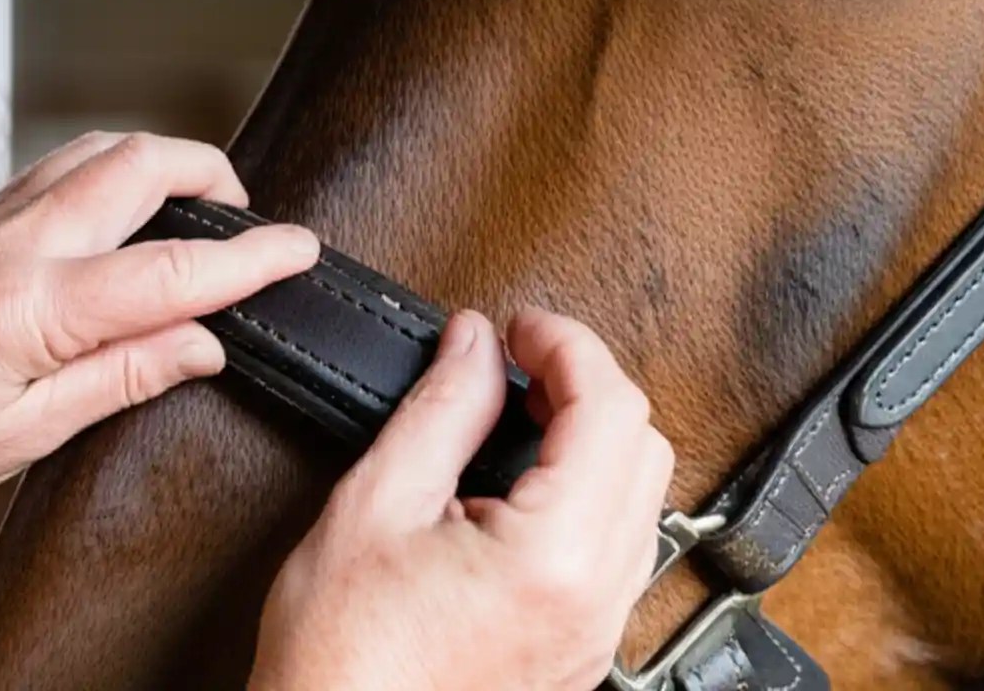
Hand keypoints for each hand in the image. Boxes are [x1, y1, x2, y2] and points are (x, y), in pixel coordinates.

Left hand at [0, 132, 319, 524]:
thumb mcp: (26, 434)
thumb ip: (124, 377)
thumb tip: (208, 344)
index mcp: (30, 310)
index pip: (170, 271)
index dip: (250, 260)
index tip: (302, 252)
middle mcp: (15, 244)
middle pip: (139, 166)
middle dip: (216, 181)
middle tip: (252, 233)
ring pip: (105, 150)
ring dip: (170, 168)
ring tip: (204, 222)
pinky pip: (70, 166)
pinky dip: (125, 173)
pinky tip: (138, 219)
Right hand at [248, 308, 672, 690]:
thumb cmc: (341, 657)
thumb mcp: (376, 504)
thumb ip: (441, 409)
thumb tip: (474, 344)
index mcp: (554, 557)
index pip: (609, 410)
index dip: (568, 345)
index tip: (522, 327)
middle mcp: (596, 600)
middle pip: (642, 448)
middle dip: (587, 386)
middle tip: (521, 363)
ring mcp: (595, 632)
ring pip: (640, 497)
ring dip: (592, 437)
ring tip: (521, 416)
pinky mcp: (580, 649)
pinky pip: (618, 547)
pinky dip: (586, 491)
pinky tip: (525, 483)